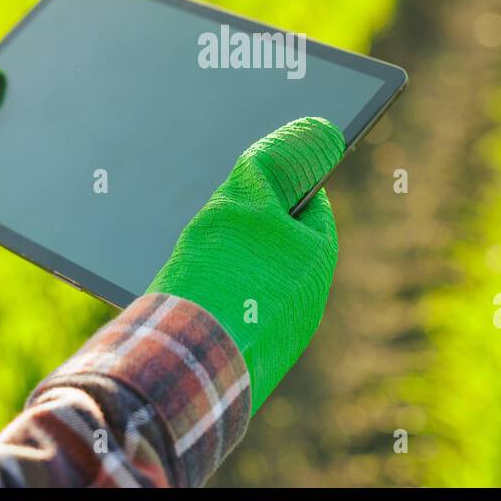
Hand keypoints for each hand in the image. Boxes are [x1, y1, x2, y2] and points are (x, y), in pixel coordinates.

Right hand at [146, 116, 344, 413]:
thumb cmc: (218, 278)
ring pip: (251, 277)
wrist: (180, 371)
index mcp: (316, 260)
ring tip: (188, 249)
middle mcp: (306, 301)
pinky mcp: (244, 357)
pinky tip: (182, 290)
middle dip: (247, 219)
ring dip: (223, 258)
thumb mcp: (245, 202)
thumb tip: (320, 129)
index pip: (309, 200)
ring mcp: (276, 333)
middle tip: (209, 208)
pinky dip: (210, 295)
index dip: (278, 177)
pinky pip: (231, 311)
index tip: (248, 170)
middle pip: (278, 239)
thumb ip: (278, 162)